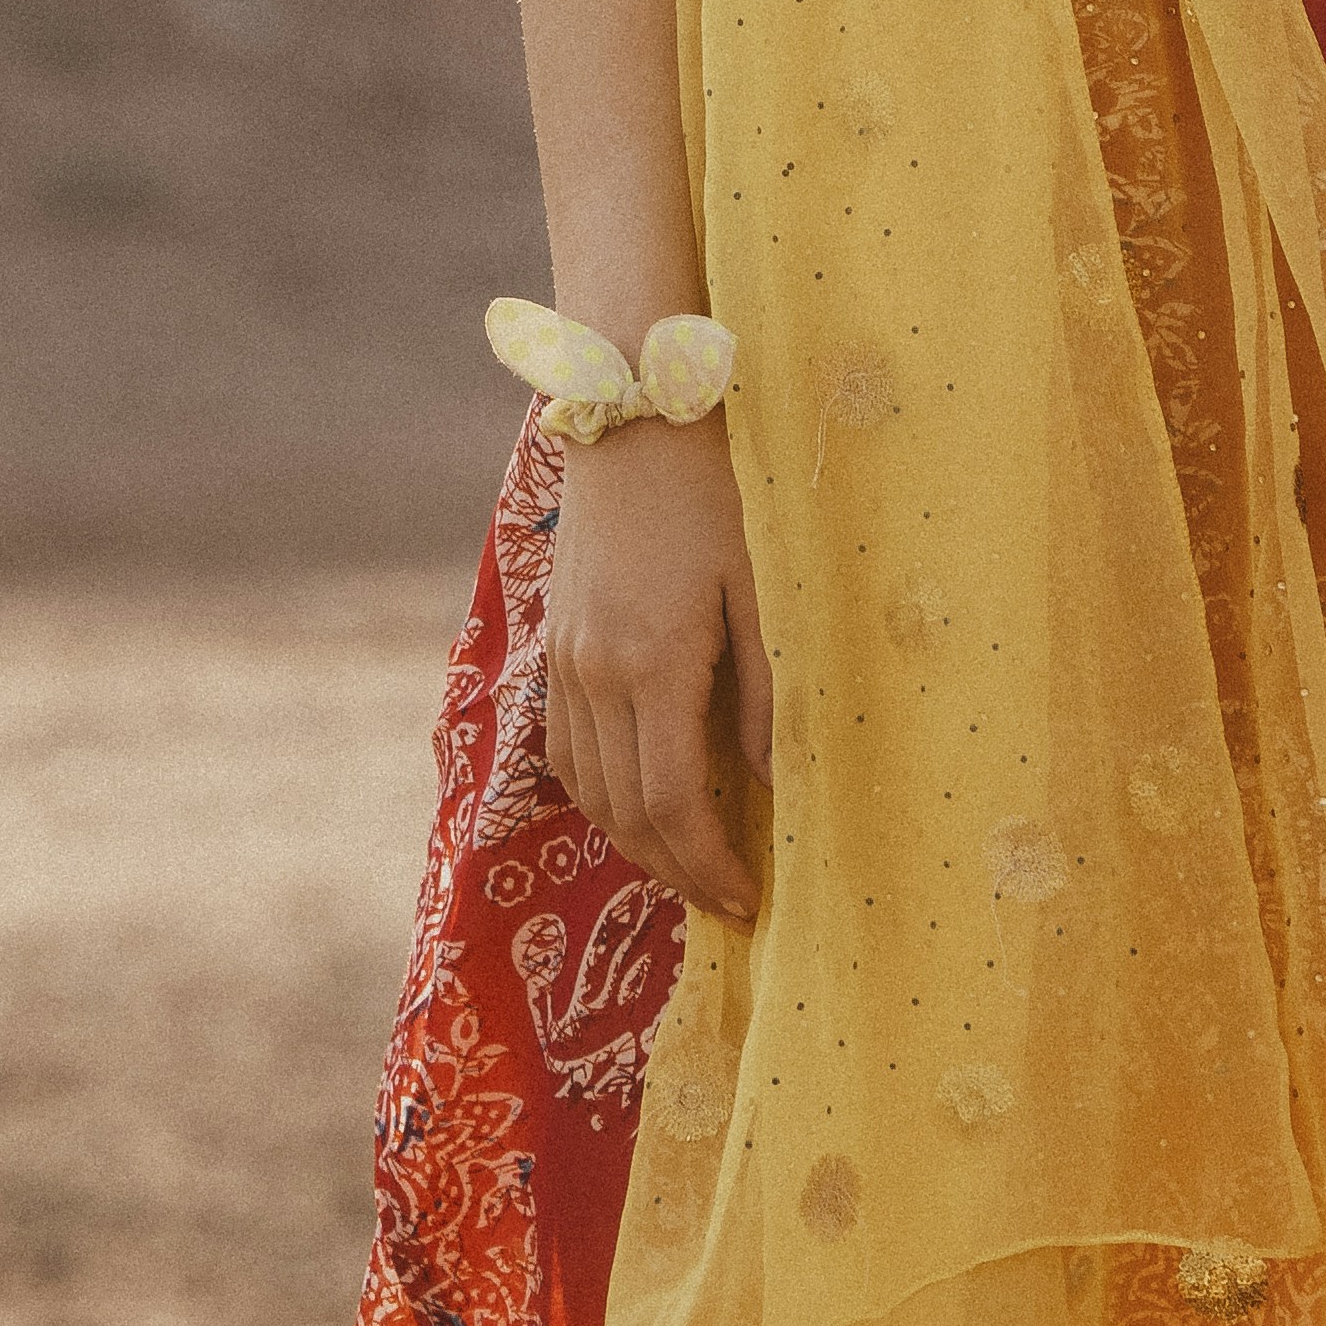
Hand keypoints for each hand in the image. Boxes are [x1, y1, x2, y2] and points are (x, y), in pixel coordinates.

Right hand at [542, 414, 772, 919]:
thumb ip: (765, 694)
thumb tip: (770, 785)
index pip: (672, 801)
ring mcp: (566, 662)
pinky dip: (599, 797)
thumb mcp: (759, 591)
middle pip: (627, 813)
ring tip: (688, 869)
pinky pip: (565, 751)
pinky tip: (636, 809)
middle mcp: (597, 673)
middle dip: (677, 871)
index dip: (709, 866)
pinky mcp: (555, 649)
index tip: (748, 899)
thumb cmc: (715, 497)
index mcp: (655, 662)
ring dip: (636, 845)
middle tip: (725, 903)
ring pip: (589, 792)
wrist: (633, 423)